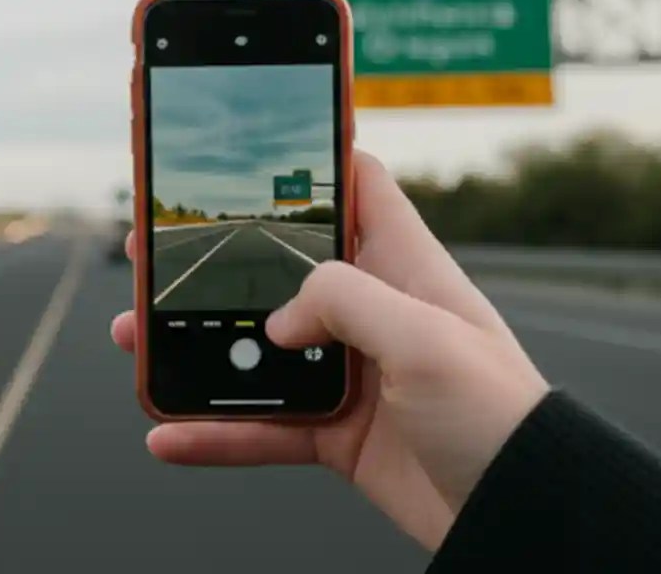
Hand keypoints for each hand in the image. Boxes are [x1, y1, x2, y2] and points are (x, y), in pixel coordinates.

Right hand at [109, 151, 548, 550]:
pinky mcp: (336, 433)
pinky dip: (215, 433)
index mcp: (404, 268)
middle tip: (157, 249)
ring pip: (255, 350)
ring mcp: (351, 374)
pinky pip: (261, 428)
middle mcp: (373, 314)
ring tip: (137, 337)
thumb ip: (345, 303)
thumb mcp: (426, 338)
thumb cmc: (502, 416)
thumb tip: (279, 319)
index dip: (312, 157)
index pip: (358, 187)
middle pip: (278, 269)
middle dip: (215, 260)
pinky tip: (171, 434)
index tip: (252, 145)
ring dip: (196, 346)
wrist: (523, 515)